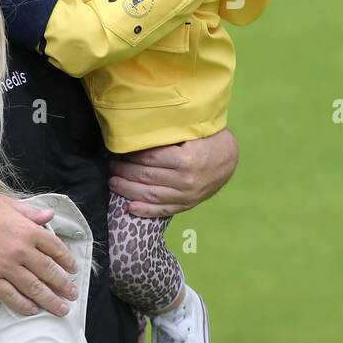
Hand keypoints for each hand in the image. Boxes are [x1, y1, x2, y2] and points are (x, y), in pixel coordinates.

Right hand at [0, 190, 79, 316]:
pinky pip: (8, 295)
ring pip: (33, 288)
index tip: (73, 270)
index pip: (56, 248)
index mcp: (27, 229)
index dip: (67, 261)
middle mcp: (19, 250)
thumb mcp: (8, 203)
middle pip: (48, 272)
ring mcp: (3, 266)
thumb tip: (51, 216)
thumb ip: (32, 213)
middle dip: (64, 285)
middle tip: (73, 295)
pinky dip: (22, 305)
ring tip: (62, 309)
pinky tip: (33, 311)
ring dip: (50, 300)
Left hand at [109, 127, 238, 217]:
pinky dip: (145, 210)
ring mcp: (188, 195)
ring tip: (113, 183)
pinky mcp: (189, 204)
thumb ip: (168, 136)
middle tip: (112, 166)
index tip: (119, 150)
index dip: (131, 155)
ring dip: (128, 190)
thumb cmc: (208, 139)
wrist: (230, 158)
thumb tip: (138, 134)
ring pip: (151, 195)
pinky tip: (130, 207)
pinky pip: (164, 210)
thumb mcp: (191, 132)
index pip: (149, 158)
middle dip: (125, 171)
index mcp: (186, 159)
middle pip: (147, 177)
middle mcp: (186, 180)